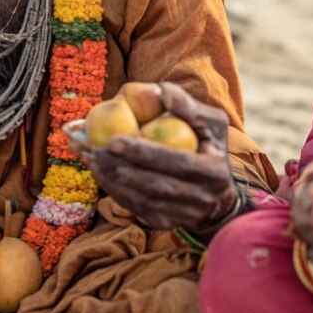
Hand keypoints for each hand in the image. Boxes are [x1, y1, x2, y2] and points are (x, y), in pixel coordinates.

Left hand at [86, 82, 237, 232]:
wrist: (219, 199)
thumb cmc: (212, 148)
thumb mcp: (212, 124)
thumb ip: (188, 107)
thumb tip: (161, 90)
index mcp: (213, 171)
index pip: (176, 163)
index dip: (144, 153)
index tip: (114, 140)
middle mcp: (201, 197)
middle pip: (155, 185)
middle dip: (122, 168)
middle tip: (96, 151)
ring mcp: (183, 215)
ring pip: (143, 200)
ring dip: (113, 181)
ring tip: (93, 160)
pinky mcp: (167, 223)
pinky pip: (138, 209)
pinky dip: (117, 192)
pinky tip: (102, 175)